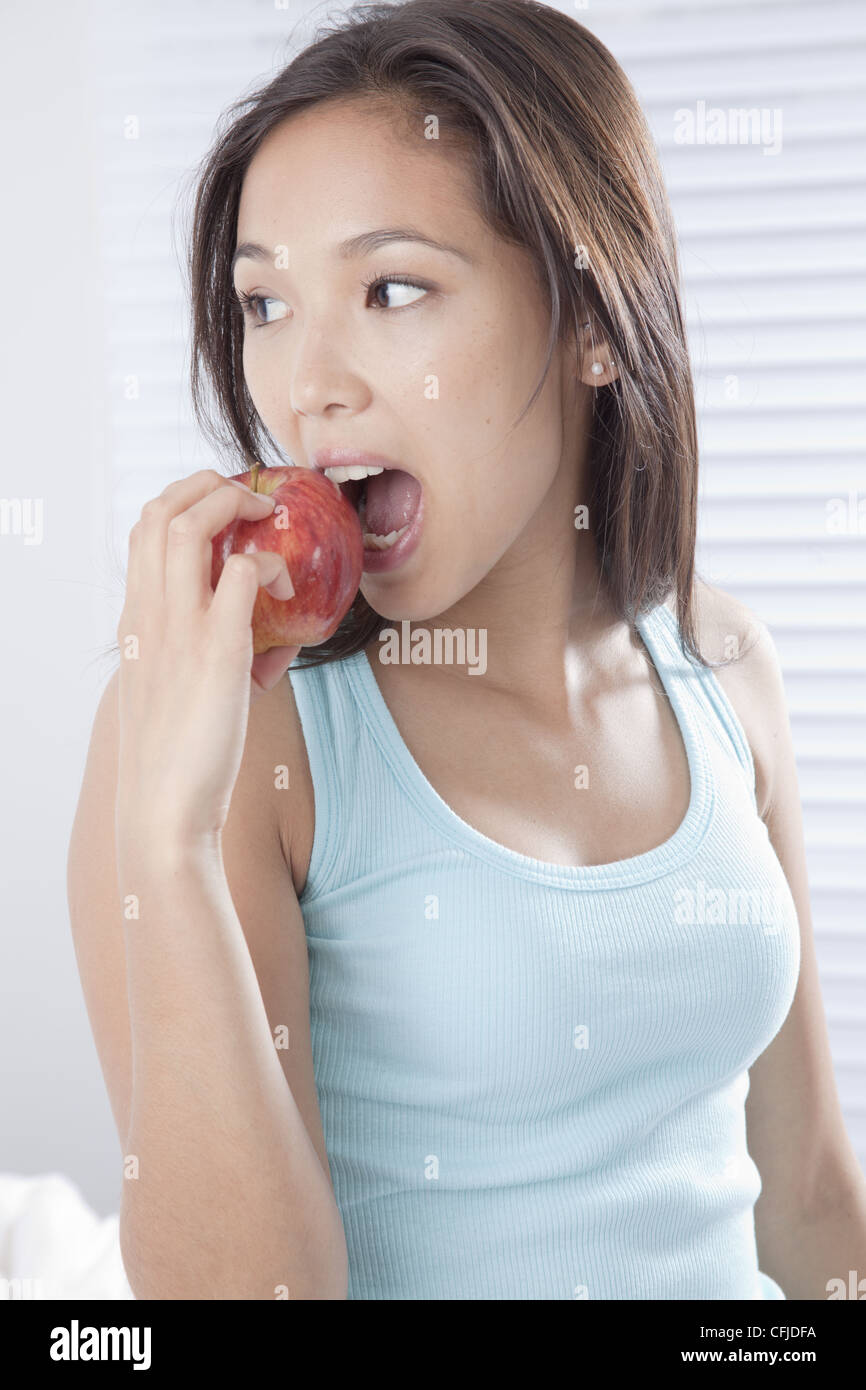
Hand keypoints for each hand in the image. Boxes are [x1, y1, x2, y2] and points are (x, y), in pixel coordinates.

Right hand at [115, 469, 300, 845]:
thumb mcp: (180, 694)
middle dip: (207, 486)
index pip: (141, 530)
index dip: (182, 500)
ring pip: (189, 525)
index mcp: (134, 621)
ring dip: (234, 506)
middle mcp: (147, 614)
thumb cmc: (178, 759)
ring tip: (267, 518)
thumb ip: (216, 657)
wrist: (163, 810)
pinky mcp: (216, 652)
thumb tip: (276, 647)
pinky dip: (267, 565)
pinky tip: (285, 584)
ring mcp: (178, 629)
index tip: (221, 505)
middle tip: (250, 498)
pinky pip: (240, 575)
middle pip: (160, 510)